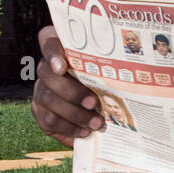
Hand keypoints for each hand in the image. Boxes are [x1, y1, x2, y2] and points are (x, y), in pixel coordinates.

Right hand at [32, 26, 102, 146]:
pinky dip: (69, 128)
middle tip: (93, 102)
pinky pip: (49, 120)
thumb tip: (132, 66)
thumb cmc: (106, 83)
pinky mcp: (40, 112)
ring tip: (96, 122)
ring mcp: (40, 90)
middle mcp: (45, 68)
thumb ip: (107, 64)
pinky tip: (85, 131)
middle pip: (47, 74)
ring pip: (48, 99)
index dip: (53, 53)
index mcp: (60, 49)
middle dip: (71, 91)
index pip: (48, 41)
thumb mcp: (107, 70)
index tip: (63, 67)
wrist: (96, 112)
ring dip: (75, 113)